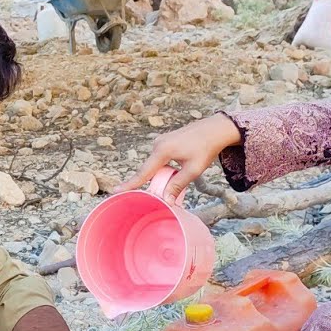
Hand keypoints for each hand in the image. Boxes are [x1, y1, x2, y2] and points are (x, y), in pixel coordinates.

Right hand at [116, 114, 242, 203]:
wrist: (214, 129)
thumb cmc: (206, 148)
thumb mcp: (193, 170)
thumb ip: (178, 185)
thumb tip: (166, 200)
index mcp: (162, 151)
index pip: (143, 172)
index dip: (130, 184)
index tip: (116, 190)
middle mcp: (157, 144)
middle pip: (148, 169)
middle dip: (152, 182)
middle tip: (161, 192)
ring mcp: (160, 141)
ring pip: (154, 165)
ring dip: (161, 174)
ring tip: (179, 173)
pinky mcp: (164, 141)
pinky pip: (159, 159)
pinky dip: (164, 167)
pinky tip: (179, 166)